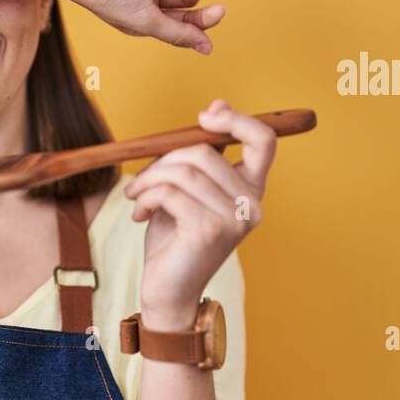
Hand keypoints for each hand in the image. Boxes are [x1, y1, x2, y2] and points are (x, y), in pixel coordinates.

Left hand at [124, 100, 277, 328]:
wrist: (167, 293)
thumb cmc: (173, 243)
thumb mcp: (186, 192)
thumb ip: (198, 158)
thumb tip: (216, 106)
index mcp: (250, 192)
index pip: (263, 141)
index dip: (236, 119)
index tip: (205, 115)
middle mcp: (251, 205)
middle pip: (206, 152)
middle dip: (164, 159)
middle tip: (141, 181)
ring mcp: (234, 219)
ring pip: (184, 171)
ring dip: (149, 179)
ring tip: (136, 197)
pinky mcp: (210, 230)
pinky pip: (170, 192)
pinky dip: (146, 197)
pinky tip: (138, 213)